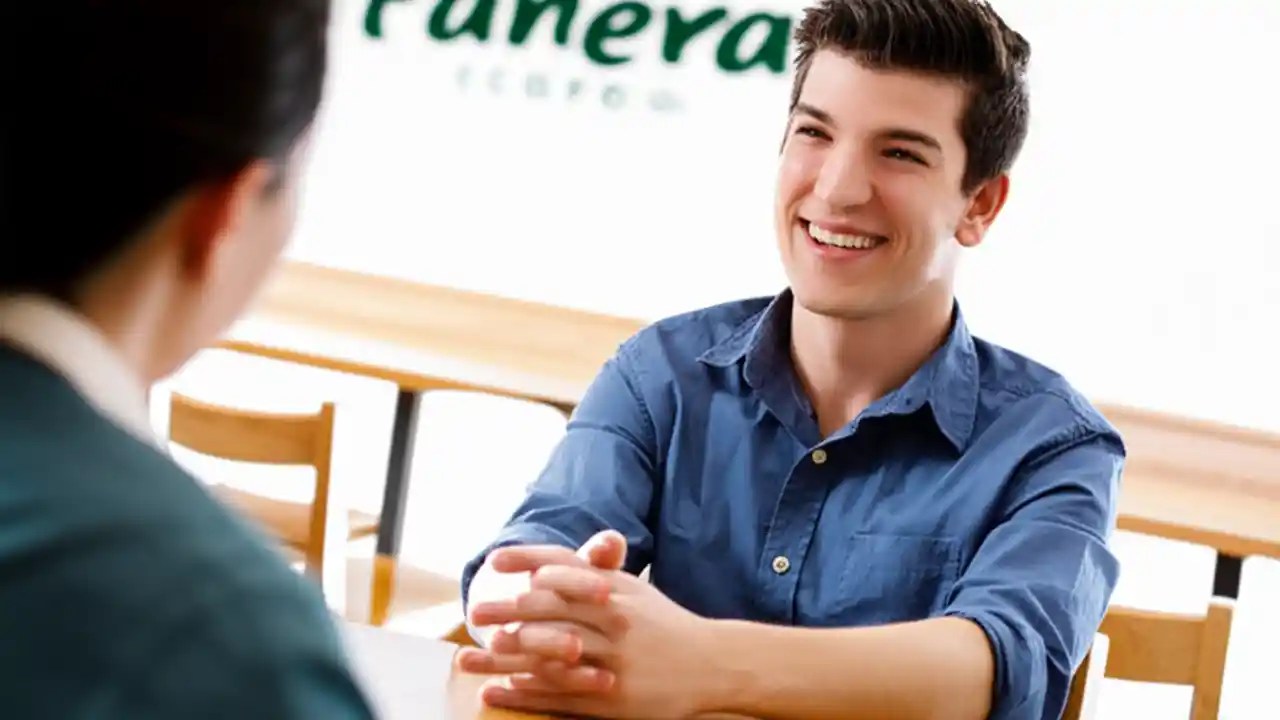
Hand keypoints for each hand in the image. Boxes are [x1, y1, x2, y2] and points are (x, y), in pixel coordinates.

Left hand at [461, 551, 718, 718]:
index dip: (529, 560)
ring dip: (509, 655)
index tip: (495, 560)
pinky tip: (500, 690)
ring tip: (475, 654)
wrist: (712, 664)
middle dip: (508, 609)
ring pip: (551, 654)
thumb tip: (546, 567)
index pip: (566, 566)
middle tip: (476, 612)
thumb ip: (596, 575)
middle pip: (551, 610)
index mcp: (617, 590)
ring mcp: (613, 660)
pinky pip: (562, 694)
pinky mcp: (613, 697)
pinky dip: (527, 692)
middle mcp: (614, 620)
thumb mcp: (633, 591)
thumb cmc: (664, 624)